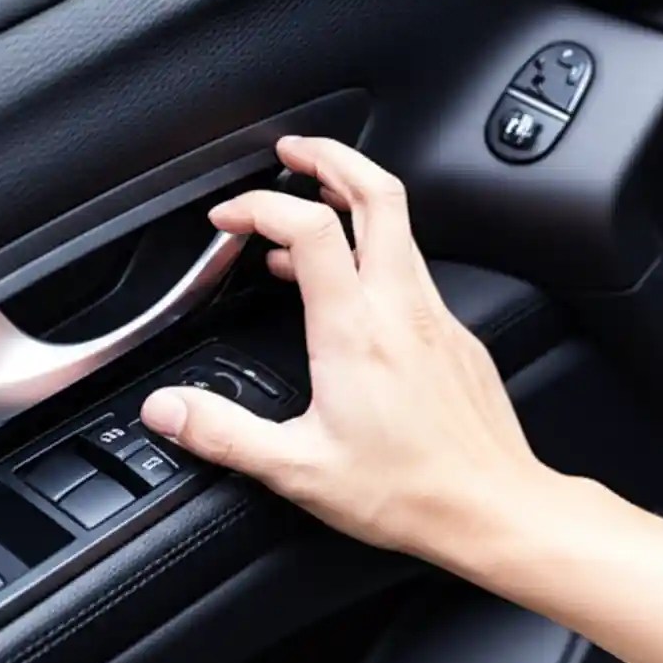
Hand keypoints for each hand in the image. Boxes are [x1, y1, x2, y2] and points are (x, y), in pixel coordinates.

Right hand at [140, 136, 560, 572]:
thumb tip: (167, 410)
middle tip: (293, 152)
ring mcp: (434, 317)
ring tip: (313, 206)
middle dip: (330, 158)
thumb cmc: (410, 492)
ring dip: (354, 199)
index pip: (309, 226)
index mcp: (355, 330)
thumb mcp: (298, 469)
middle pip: (377, 193)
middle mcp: (400, 309)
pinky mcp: (456, 335)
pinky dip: (375, 252)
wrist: (494, 509)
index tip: (228, 218)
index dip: (261, 205)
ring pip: (401, 226)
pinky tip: (353, 286)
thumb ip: (224, 434)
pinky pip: (412, 269)